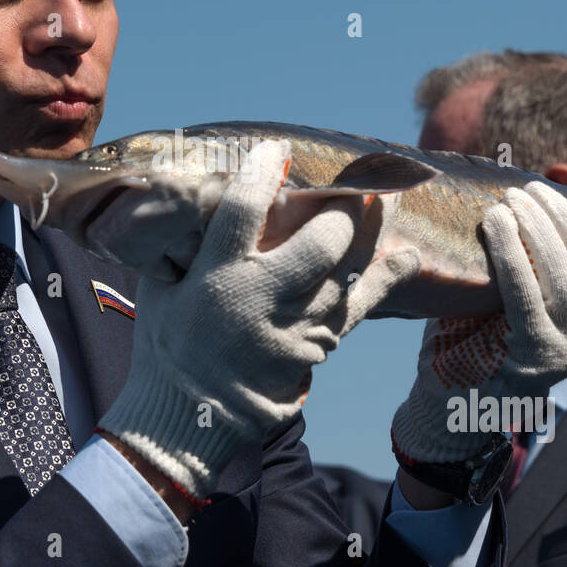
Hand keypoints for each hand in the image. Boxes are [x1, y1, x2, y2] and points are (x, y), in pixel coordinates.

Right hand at [96, 140, 378, 498]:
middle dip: (342, 209)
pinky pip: (355, 310)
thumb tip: (202, 195)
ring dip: (373, 239)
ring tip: (391, 209)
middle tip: (354, 187)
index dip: (263, 172)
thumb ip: (184, 244)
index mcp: (215, 276)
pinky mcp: (314, 350)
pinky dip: (381, 282)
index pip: (244, 211)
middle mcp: (260, 299)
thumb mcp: (161, 286)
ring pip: (347, 276)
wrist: (188, 418)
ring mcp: (293, 328)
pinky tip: (406, 260)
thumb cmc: (168, 344)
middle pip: (319, 243)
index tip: (277, 149)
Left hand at [391, 181, 566, 464]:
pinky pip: (526, 295)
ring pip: (565, 276)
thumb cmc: (480, 339)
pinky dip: (511, 253)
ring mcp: (565, 350)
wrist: (452, 405)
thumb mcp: (518, 296)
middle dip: (563, 217)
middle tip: (529, 188)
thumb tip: (541, 198)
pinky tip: (495, 225)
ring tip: (509, 201)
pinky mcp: (532, 357)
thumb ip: (536, 260)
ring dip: (537, 229)